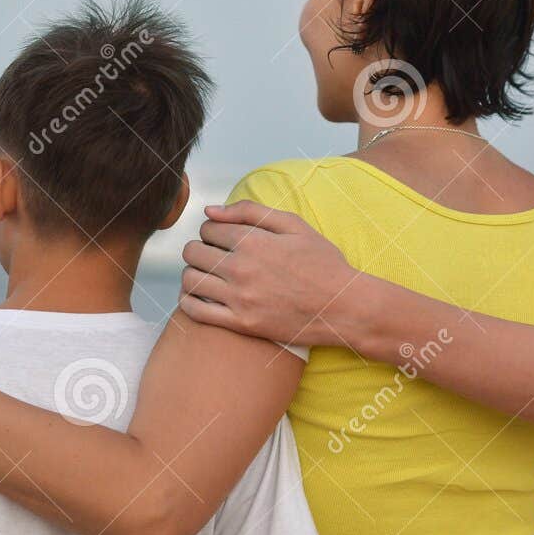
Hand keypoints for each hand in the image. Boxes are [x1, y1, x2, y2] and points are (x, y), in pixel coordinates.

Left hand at [177, 201, 359, 346]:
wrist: (343, 307)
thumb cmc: (322, 264)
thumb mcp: (294, 226)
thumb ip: (250, 211)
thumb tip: (211, 210)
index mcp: (253, 241)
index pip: (207, 228)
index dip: (213, 230)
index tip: (223, 238)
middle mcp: (241, 269)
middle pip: (193, 252)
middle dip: (200, 249)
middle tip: (215, 255)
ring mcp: (239, 298)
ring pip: (190, 279)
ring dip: (195, 273)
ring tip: (209, 275)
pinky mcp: (241, 324)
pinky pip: (196, 311)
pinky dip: (189, 301)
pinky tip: (201, 296)